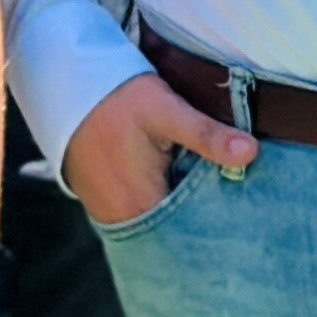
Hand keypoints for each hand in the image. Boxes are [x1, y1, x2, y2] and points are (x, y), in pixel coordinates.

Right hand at [59, 72, 254, 228]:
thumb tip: (251, 152)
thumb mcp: (166, 110)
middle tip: (231, 202)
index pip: (190, 232)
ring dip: (178, 209)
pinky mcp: (101, 197)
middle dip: (199, 218)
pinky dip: (159, 201)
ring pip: (157, 220)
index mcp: (141, 204)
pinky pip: (140, 210)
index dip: (216, 225)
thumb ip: (207, 135)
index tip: (241, 217)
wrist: (65, 83)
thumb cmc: (116, 98)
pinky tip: (172, 181)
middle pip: (173, 229)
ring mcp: (108, 209)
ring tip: (206, 192)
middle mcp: (122, 216)